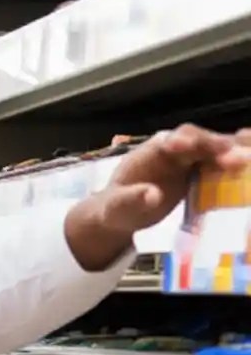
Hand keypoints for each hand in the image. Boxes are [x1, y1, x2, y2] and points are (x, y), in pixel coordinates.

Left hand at [65, 124, 250, 270]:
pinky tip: (246, 167)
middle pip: (197, 141)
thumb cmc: (116, 208)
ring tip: (247, 162)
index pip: (169, 140)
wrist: (121, 214)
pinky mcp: (197, 172)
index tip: (194, 146)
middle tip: (236, 158)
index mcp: (149, 153)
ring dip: (230, 154)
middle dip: (215, 146)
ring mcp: (186, 160)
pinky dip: (231, 165)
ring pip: (212, 150)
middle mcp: (171, 150)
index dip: (183, 141)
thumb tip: (152, 194)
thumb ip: (131, 200)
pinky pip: (218, 165)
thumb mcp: (117, 208)